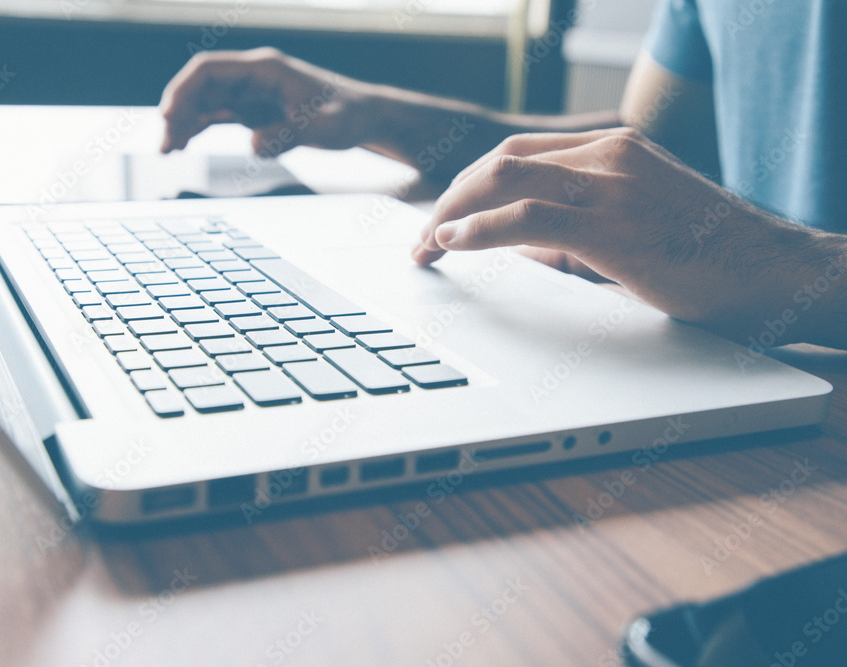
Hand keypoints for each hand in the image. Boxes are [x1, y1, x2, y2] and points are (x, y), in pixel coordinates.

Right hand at [160, 47, 371, 155]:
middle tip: (165, 147)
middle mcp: (252, 77)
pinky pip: (215, 115)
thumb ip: (289, 136)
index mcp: (265, 70)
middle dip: (177, 112)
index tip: (167, 116)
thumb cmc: (348, 116)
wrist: (363, 117)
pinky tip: (182, 145)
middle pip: (200, 86)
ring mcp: (250, 93)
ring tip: (167, 151)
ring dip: (183, 123)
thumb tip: (254, 146)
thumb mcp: (325, 128)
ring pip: (203, 101)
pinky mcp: (253, 110)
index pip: (210, 70)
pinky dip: (197, 128)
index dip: (183, 90)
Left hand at [412, 127, 831, 340]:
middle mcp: (609, 154)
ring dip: (450, 214)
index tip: (443, 217)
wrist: (777, 272)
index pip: (520, 152)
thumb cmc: (713, 257)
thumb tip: (527, 247)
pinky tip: (451, 244)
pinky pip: (525, 218)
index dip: (470, 184)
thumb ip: (581, 226)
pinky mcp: (614, 224)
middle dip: (449, 197)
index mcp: (615, 148)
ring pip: (503, 179)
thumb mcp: (638, 225)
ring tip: (424, 247)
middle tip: (421, 237)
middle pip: (500, 160)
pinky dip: (477, 231)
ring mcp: (611, 184)